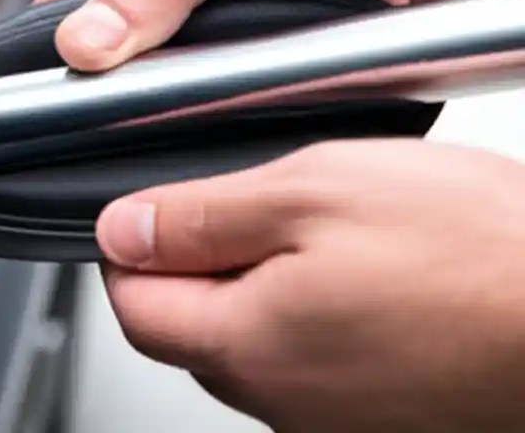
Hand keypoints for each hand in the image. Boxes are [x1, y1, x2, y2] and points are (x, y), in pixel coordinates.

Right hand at [38, 0, 524, 70]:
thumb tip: (86, 46)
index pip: (71, 8)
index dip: (67, 56)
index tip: (89, 91)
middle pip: (148, 57)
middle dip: (195, 61)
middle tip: (239, 37)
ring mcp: (253, 2)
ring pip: (225, 78)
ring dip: (277, 50)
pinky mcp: (307, 31)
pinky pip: (293, 78)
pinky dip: (332, 48)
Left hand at [96, 139, 524, 432]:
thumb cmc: (480, 257)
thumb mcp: (315, 192)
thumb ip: (201, 217)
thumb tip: (122, 231)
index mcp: (246, 346)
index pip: (133, 306)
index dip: (132, 249)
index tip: (155, 211)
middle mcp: (283, 404)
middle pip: (193, 330)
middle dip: (203, 265)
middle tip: (260, 207)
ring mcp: (338, 422)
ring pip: (260, 347)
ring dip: (270, 288)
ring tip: (338, 235)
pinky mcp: (388, 420)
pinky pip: (323, 366)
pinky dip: (328, 317)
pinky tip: (380, 279)